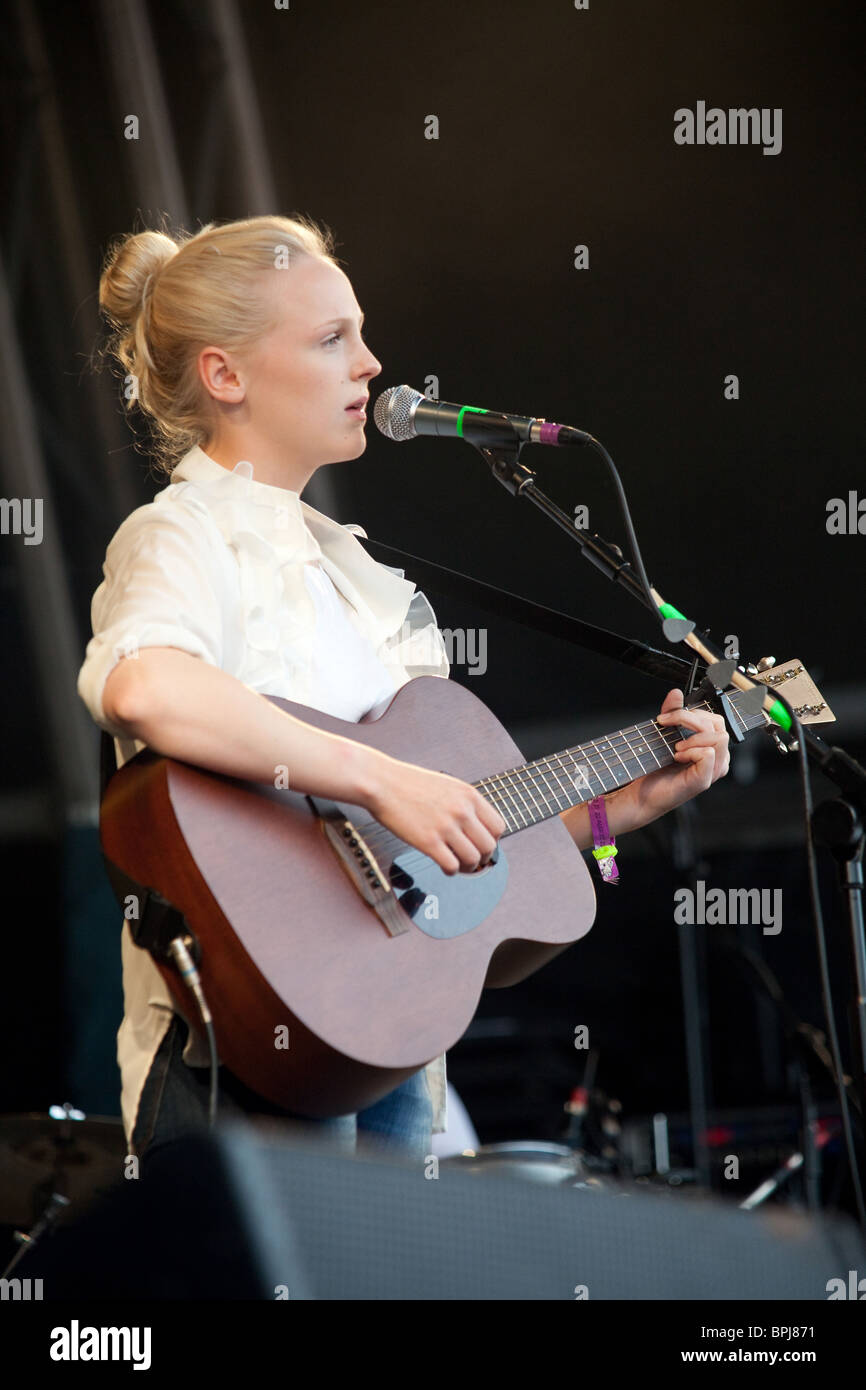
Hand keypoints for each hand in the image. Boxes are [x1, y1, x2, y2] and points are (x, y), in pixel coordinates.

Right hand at [365, 753, 507, 875]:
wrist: (382, 782)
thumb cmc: (408, 783)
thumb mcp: (446, 785)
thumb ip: (463, 803)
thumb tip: (476, 826)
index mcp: (469, 795)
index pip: (498, 826)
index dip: (492, 840)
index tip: (482, 844)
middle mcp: (462, 811)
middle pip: (489, 846)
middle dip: (482, 857)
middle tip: (472, 860)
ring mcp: (446, 827)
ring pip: (473, 859)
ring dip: (467, 867)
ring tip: (458, 864)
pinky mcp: (428, 842)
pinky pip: (451, 866)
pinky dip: (451, 871)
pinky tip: (444, 866)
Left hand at [611, 687, 729, 832]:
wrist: (641, 794)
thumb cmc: (655, 768)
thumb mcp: (664, 734)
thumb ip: (672, 713)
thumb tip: (676, 693)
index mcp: (712, 747)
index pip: (716, 719)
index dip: (694, 712)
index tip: (668, 716)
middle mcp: (717, 759)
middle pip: (718, 724)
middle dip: (690, 719)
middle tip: (668, 725)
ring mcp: (713, 771)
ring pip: (718, 737)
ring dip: (692, 736)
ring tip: (675, 747)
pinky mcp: (704, 781)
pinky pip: (708, 754)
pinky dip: (691, 751)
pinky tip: (677, 757)